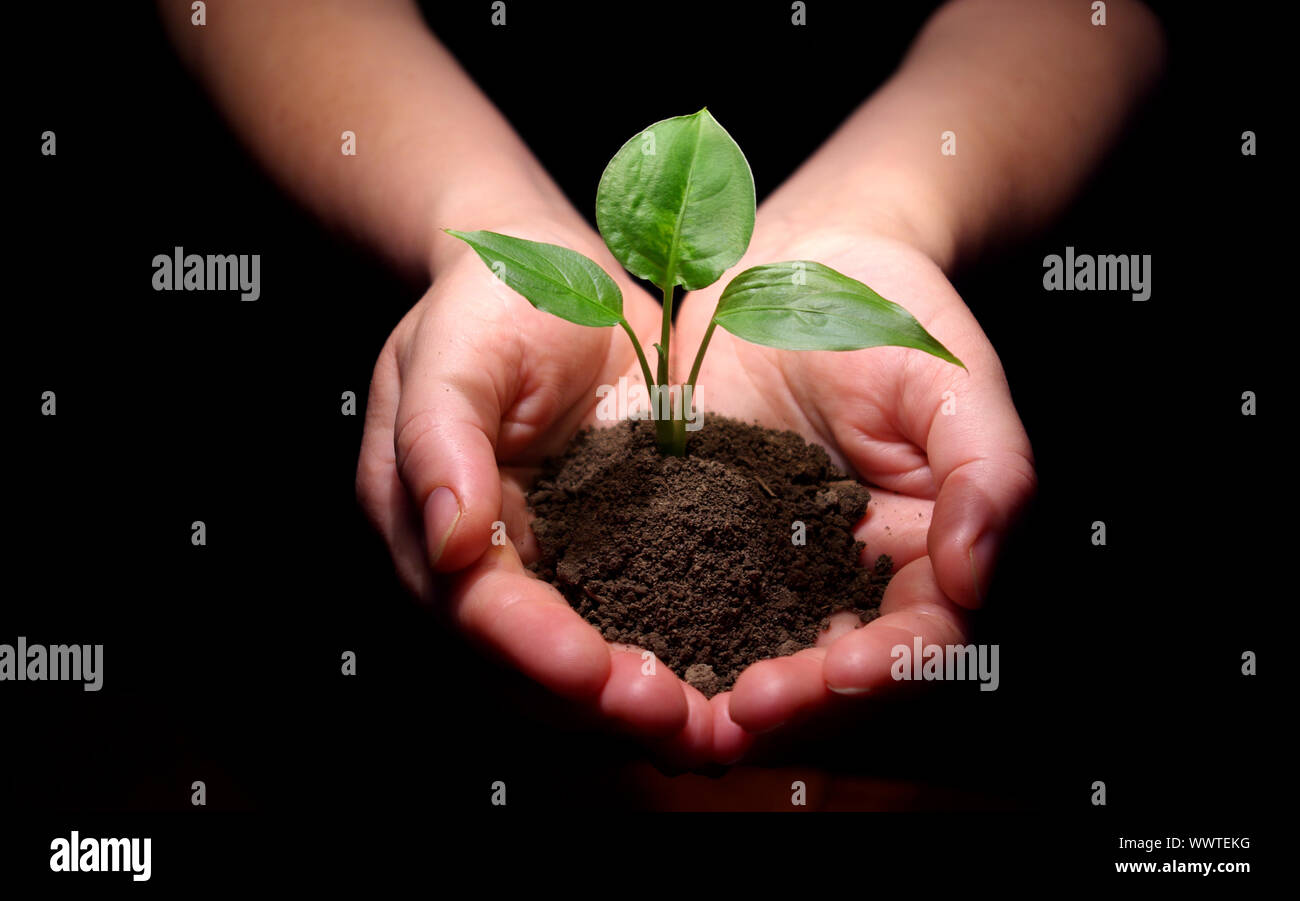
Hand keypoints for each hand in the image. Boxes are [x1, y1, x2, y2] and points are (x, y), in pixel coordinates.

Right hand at [356, 216, 715, 763]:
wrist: (550, 277)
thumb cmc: (491, 303)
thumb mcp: (454, 351)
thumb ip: (439, 438)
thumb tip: (445, 540)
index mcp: (420, 519)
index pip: (472, 607)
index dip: (530, 647)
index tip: (594, 673)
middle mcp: (475, 561)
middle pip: (522, 663)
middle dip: (596, 701)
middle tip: (677, 723)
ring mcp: (539, 565)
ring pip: (573, 667)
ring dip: (635, 703)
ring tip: (707, 725)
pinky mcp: (599, 555)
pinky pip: (628, 623)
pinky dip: (667, 660)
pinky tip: (721, 684)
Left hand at [672, 220, 1036, 760]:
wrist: (789, 271)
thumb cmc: (888, 311)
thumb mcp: (951, 377)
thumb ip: (986, 469)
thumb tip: (976, 573)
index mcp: (921, 550)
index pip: (919, 637)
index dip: (886, 667)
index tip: (842, 672)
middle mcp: (843, 575)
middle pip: (829, 668)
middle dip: (795, 701)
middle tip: (744, 713)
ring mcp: (766, 565)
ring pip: (752, 651)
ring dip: (720, 688)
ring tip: (683, 704)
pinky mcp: (696, 540)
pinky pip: (680, 598)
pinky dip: (660, 634)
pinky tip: (629, 647)